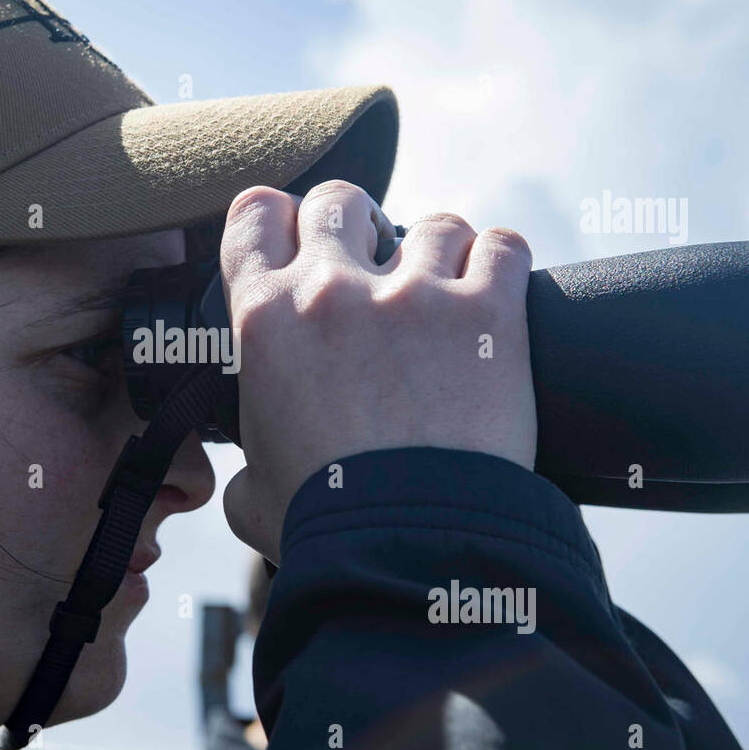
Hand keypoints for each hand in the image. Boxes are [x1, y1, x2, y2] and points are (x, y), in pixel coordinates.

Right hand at [218, 182, 536, 562]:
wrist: (409, 550)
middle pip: (340, 199)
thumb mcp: (252, 496)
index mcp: (264, 320)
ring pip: (433, 223)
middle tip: (373, 268)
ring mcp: (414, 294)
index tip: (298, 243)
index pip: (255, 214)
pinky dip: (502, 264)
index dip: (279, 222)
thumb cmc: (325, 527)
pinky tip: (499, 294)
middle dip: (356, 225)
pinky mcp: (487, 313)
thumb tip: (247, 482)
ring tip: (448, 298)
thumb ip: (244, 470)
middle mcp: (333, 290)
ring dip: (439, 254)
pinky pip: (504, 245)